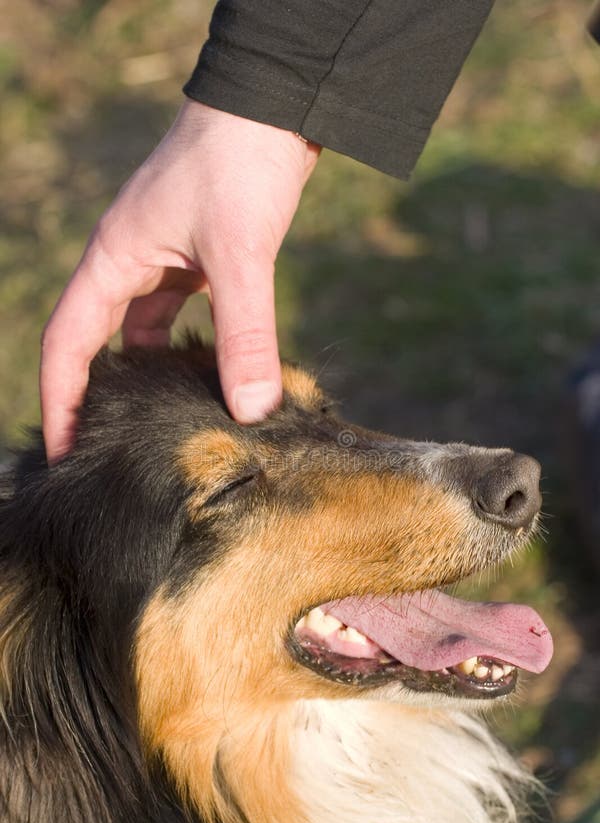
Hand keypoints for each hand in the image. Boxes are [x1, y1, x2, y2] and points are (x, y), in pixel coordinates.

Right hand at [40, 100, 319, 461]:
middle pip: (98, 344)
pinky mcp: (199, 258)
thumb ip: (245, 334)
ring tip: (161, 423)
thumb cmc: (239, 163)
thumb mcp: (239, 254)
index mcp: (114, 260)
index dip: (61, 402)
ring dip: (149, 374)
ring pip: (142, 332)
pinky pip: (179, 314)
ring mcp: (163, 260)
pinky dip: (188, 346)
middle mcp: (130, 263)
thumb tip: (249, 410)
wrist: (273, 106)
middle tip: (110, 450)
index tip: (63, 453)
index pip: (68, 345)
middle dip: (99, 397)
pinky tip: (211, 373)